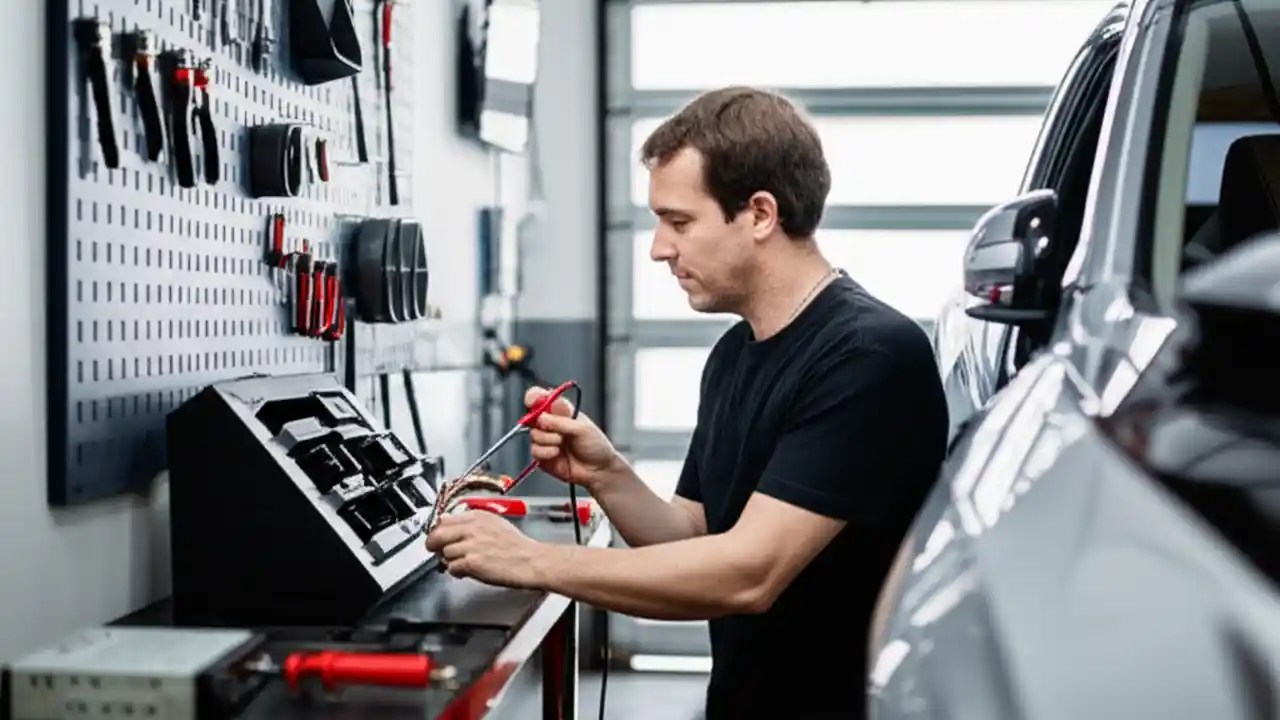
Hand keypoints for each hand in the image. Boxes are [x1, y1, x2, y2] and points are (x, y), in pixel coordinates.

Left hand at [425, 511, 543, 588]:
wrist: (531, 561)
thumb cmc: (518, 547)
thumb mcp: (495, 524)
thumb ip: (472, 523)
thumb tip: (450, 523)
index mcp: (478, 516)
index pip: (445, 519)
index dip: (439, 530)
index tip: (440, 536)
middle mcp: (473, 527)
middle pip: (438, 534)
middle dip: (434, 544)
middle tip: (436, 550)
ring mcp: (471, 545)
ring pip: (444, 553)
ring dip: (450, 560)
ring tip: (462, 563)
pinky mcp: (471, 562)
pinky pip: (451, 568)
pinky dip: (456, 572)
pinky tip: (466, 571)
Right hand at [525, 386, 621, 490]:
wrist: (598, 470)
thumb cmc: (596, 446)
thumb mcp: (582, 429)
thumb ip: (560, 422)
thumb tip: (541, 417)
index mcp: (560, 411)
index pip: (541, 398)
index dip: (534, 397)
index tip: (534, 401)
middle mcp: (551, 424)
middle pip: (531, 416)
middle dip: (541, 423)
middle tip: (554, 428)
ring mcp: (546, 440)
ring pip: (533, 435)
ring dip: (548, 439)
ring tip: (562, 443)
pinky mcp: (542, 456)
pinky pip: (534, 451)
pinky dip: (545, 452)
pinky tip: (557, 453)